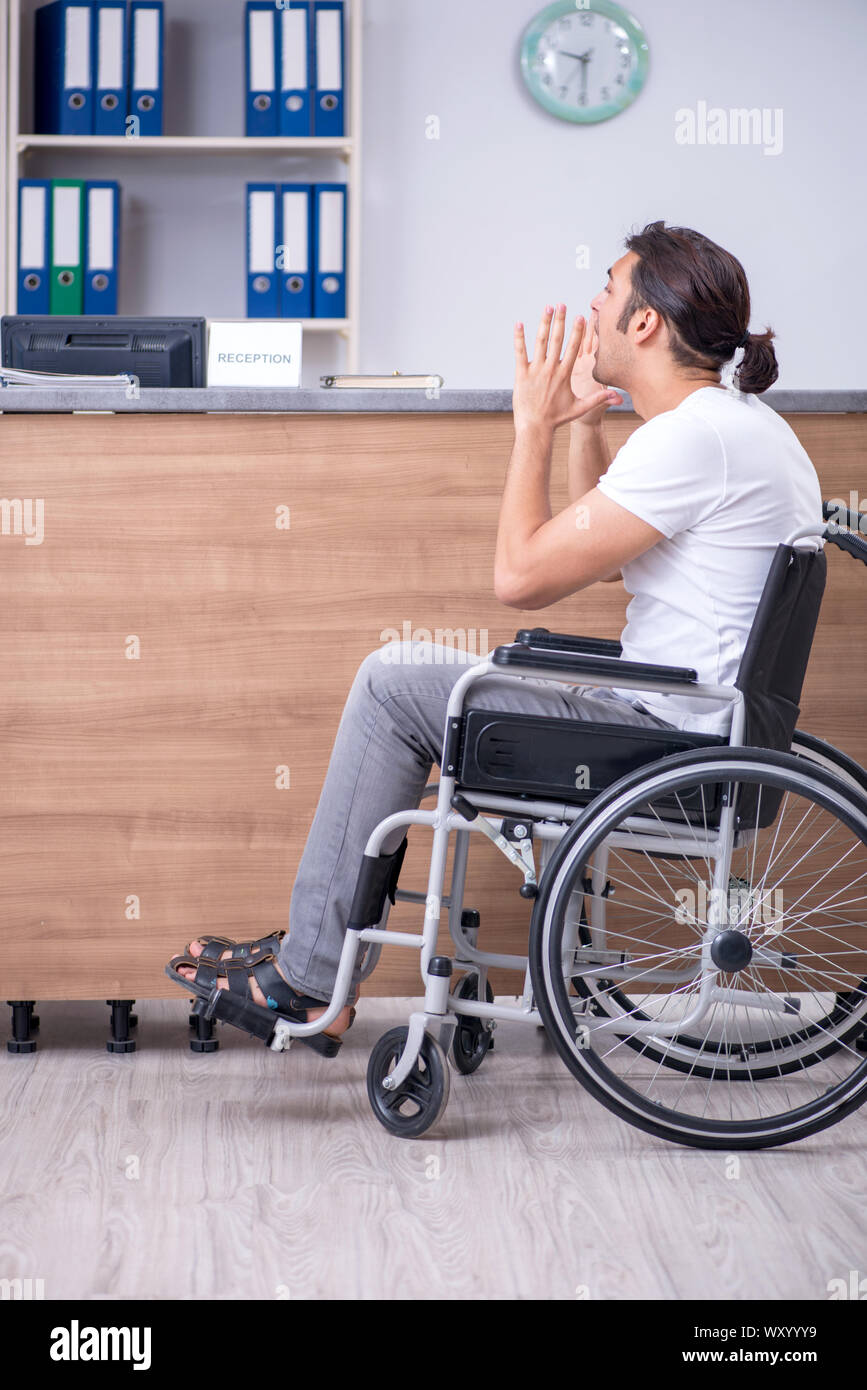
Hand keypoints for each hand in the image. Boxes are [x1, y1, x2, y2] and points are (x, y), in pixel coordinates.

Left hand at [513, 304, 619, 435]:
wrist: (535, 427)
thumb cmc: (557, 419)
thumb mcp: (580, 408)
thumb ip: (598, 399)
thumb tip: (619, 399)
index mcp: (565, 374)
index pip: (573, 348)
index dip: (577, 331)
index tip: (579, 316)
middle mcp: (551, 369)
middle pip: (557, 339)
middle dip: (560, 320)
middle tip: (562, 304)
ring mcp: (535, 370)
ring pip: (540, 342)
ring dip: (544, 323)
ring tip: (547, 308)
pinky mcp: (521, 374)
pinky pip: (520, 352)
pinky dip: (519, 338)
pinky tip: (518, 324)